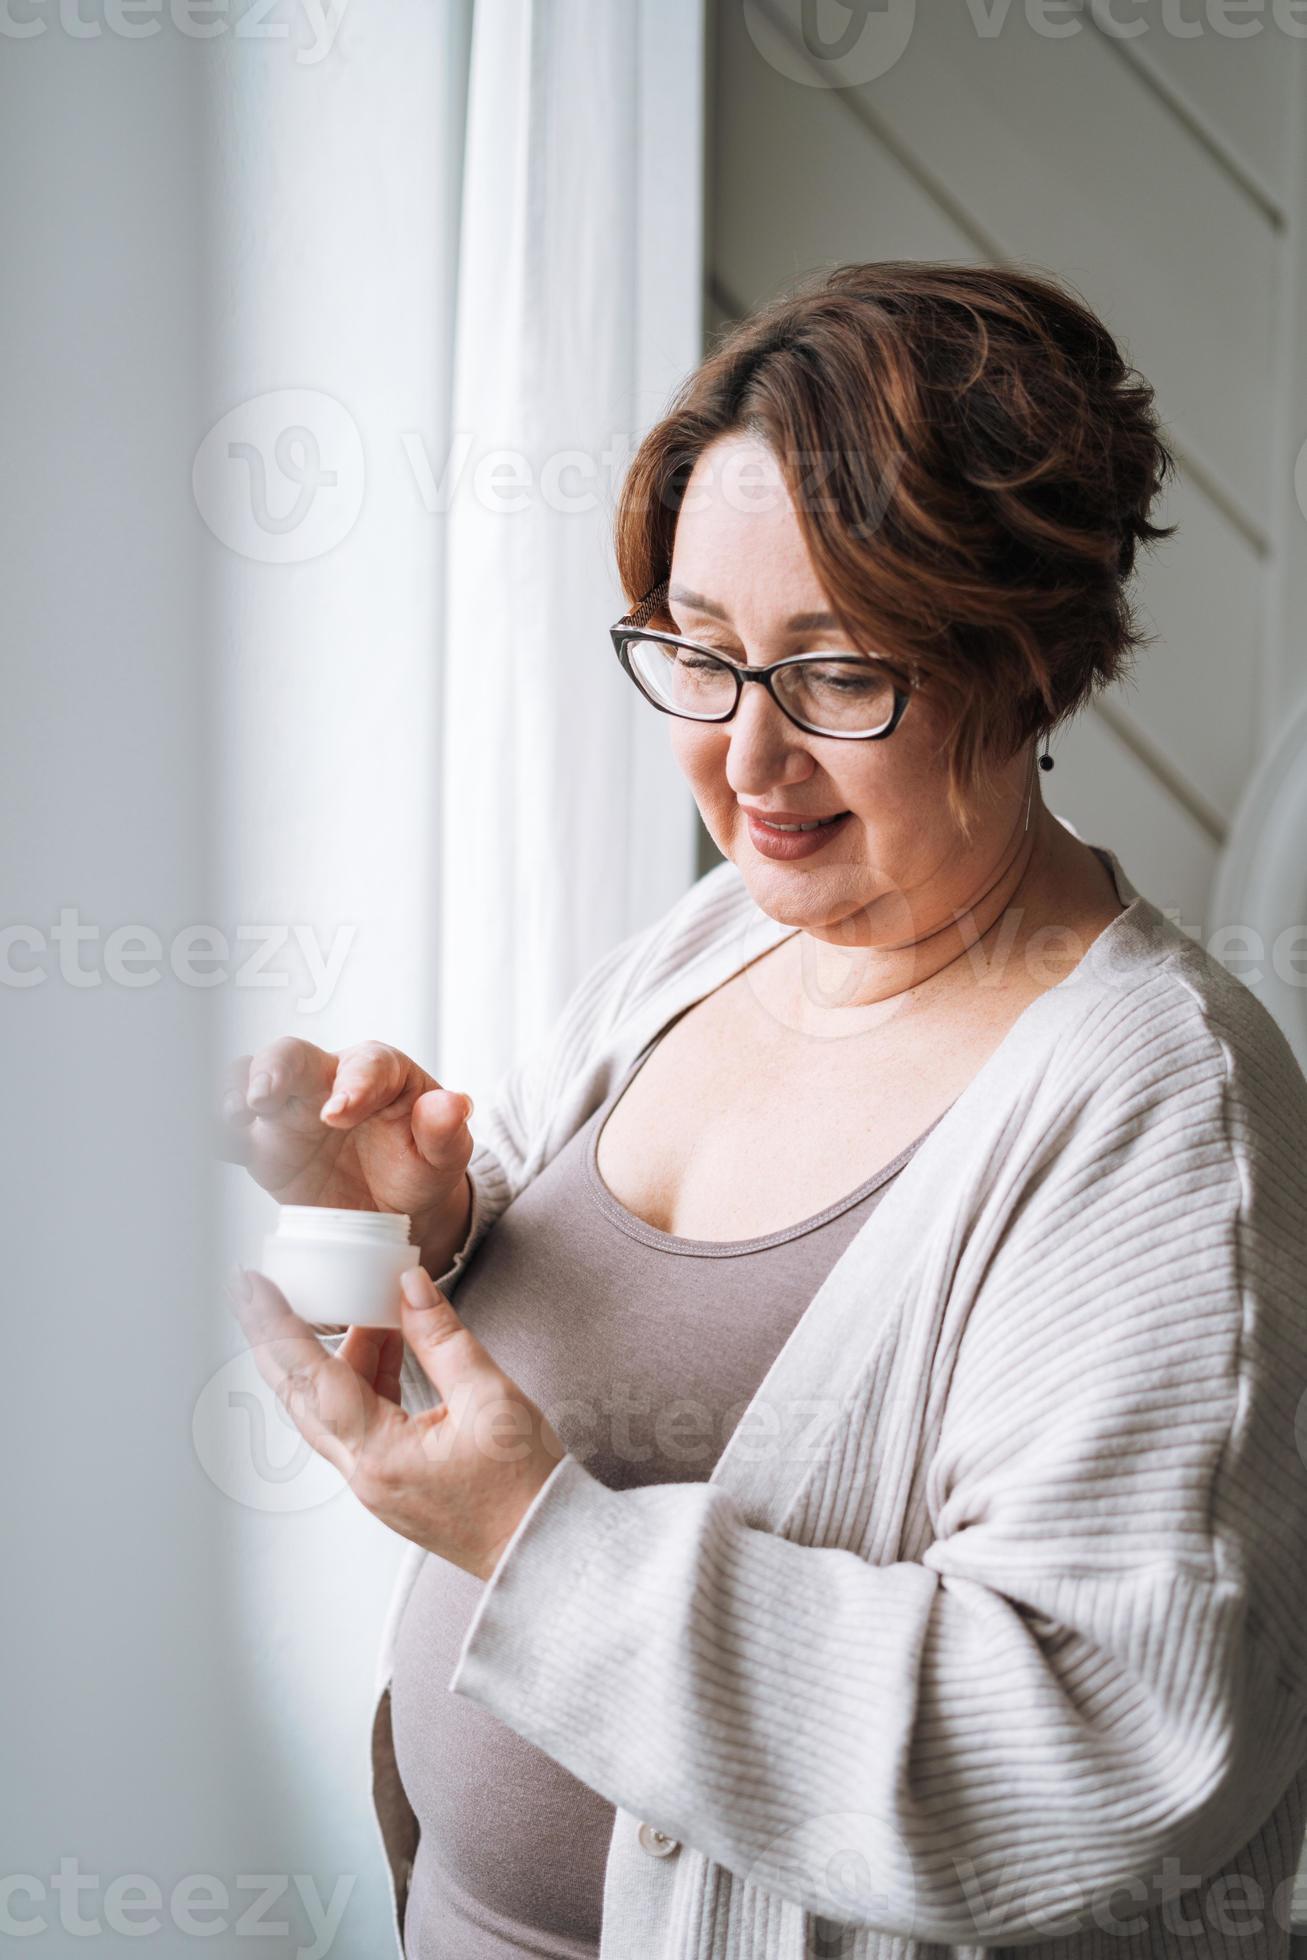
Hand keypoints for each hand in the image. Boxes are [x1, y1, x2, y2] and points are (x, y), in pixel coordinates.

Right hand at [217, 1038, 475, 1268]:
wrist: (392, 1207)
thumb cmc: (420, 1166)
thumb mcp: (445, 1154)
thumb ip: (445, 1130)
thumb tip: (452, 1105)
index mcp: (380, 1073)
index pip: (367, 1065)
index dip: (353, 1083)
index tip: (340, 1112)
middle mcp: (326, 1081)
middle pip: (292, 1055)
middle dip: (273, 1068)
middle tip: (263, 1097)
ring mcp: (290, 1112)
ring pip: (249, 1081)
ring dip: (234, 1093)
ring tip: (235, 1117)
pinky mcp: (263, 1146)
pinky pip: (231, 1130)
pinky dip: (215, 1130)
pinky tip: (211, 1140)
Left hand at [226, 1262, 566, 1582]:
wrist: (544, 1550)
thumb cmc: (523, 1487)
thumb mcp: (490, 1398)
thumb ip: (443, 1338)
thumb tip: (409, 1286)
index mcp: (380, 1454)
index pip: (312, 1378)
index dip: (278, 1326)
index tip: (251, 1288)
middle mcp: (364, 1474)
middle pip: (302, 1398)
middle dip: (280, 1340)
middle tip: (264, 1290)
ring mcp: (374, 1484)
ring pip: (328, 1411)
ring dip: (334, 1357)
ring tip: (363, 1310)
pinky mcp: (391, 1484)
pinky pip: (356, 1424)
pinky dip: (361, 1381)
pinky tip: (383, 1351)